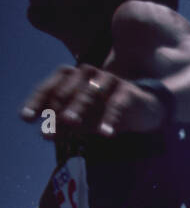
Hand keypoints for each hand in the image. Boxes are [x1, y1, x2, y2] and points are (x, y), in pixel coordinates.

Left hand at [22, 65, 165, 138]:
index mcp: (71, 77)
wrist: (144, 109)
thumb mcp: (84, 119)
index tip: (27, 119)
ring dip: (78, 109)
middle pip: (67, 92)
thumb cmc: (107, 112)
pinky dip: (110, 119)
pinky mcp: (127, 90)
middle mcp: (86, 73)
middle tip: (49, 130)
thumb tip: (46, 134)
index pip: (49, 89)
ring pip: (89, 94)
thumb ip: (67, 124)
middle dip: (56, 112)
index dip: (36, 103)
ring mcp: (107, 79)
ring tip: (71, 123)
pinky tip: (106, 134)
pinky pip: (116, 105)